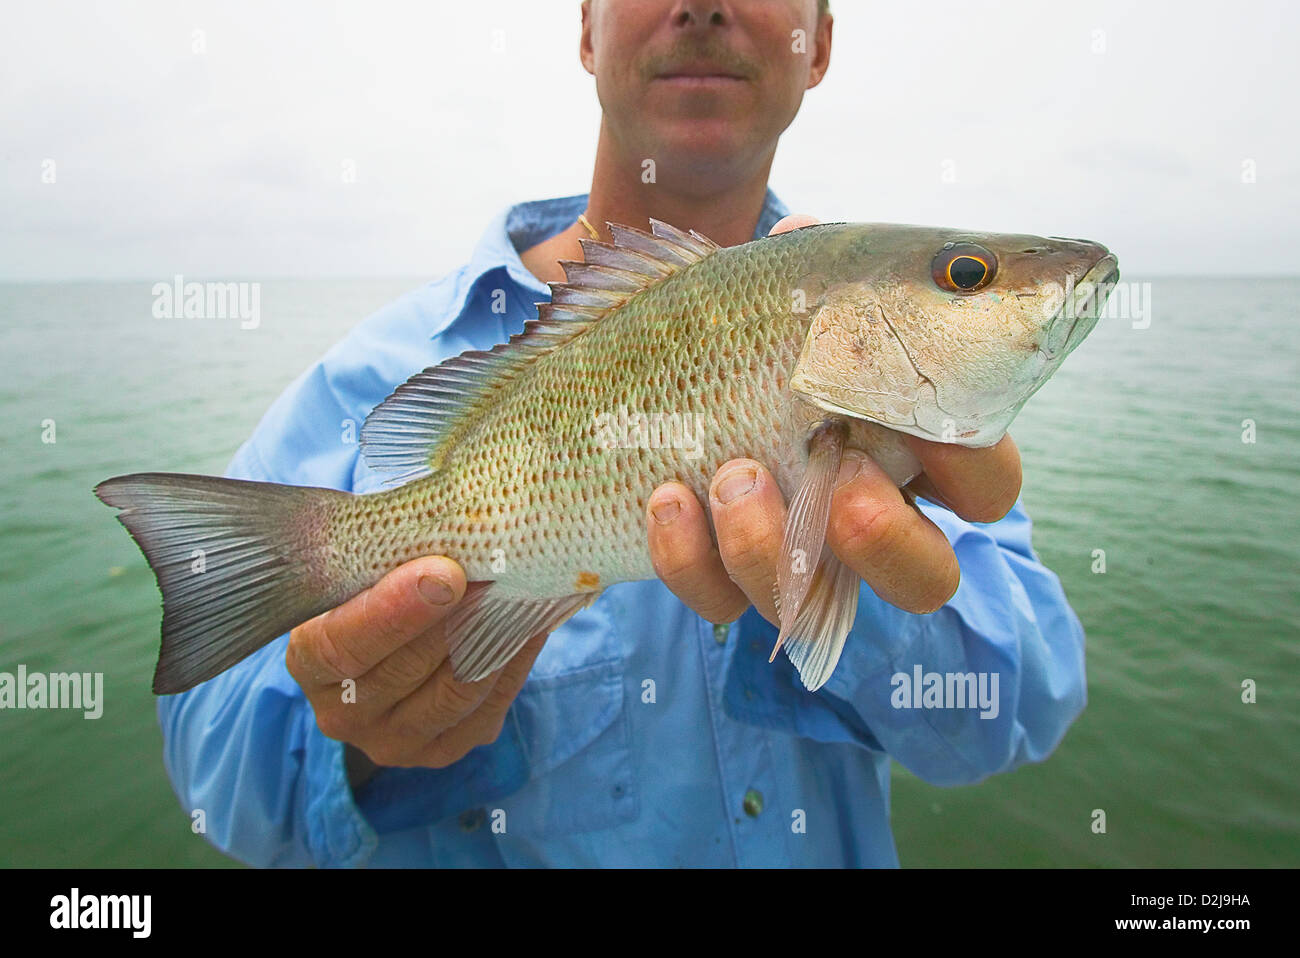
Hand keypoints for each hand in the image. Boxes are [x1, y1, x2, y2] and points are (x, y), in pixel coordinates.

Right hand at [286, 556, 546, 777]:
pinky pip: (487, 708)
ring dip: (493, 638)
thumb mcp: (361, 570)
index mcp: (310, 663)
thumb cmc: (374, 589)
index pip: (343, 646)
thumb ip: (387, 557)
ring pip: (454, 693)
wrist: (390, 643)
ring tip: (520, 589)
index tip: (445, 571)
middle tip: (497, 571)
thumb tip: (451, 524)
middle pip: (404, 670)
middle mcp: (343, 714)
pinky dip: (513, 661)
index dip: (394, 611)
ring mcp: (394, 741)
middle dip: (456, 617)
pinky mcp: (442, 749)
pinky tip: (530, 621)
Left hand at [644, 214, 1022, 622]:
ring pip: (810, 601)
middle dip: (890, 543)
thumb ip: (800, 272)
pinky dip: (688, 553)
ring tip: (732, 475)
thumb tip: (796, 236)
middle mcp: (855, 513)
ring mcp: (786, 553)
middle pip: (925, 578)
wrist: (627, 385)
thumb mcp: (766, 290)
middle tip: (846, 484)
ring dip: (770, 541)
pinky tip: (665, 497)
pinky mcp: (716, 576)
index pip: (983, 484)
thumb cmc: (727, 330)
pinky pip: (714, 597)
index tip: (928, 424)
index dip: (976, 468)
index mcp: (899, 445)